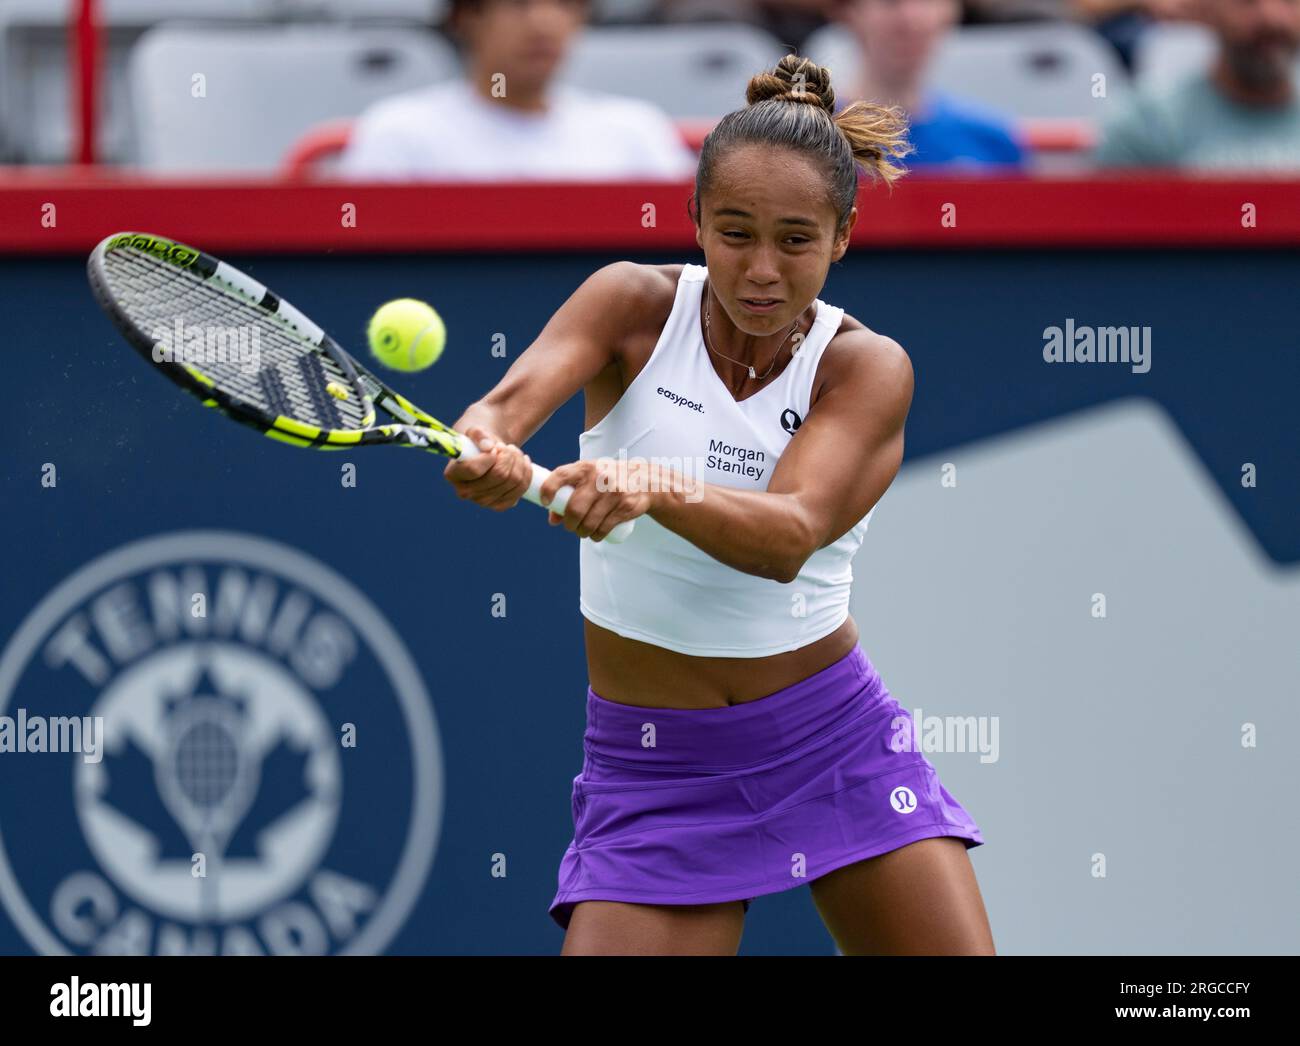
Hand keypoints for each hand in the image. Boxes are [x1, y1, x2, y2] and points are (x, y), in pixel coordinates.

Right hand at [442, 425, 532, 510]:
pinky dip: (526, 472)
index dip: (489, 456)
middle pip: (499, 476)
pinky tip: (522, 461)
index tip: (493, 447)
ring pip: (513, 481)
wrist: (487, 451)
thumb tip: (488, 446)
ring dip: (518, 461)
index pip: (474, 469)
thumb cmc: (478, 440)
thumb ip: (478, 434)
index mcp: (453, 474)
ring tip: (512, 451)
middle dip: (507, 456)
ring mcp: (482, 501)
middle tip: (506, 447)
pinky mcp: (499, 505)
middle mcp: (465, 492)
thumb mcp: (475, 431)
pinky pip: (521, 488)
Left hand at [538, 457, 654, 540]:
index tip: (545, 502)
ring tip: (584, 531)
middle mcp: (598, 477)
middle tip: (571, 526)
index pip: (560, 475)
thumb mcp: (588, 479)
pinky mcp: (624, 506)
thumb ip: (568, 493)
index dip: (549, 489)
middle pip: (574, 509)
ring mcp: (613, 492)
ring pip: (588, 523)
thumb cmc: (606, 480)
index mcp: (585, 467)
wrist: (643, 479)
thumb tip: (552, 519)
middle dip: (569, 524)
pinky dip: (596, 536)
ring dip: (582, 533)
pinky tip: (596, 534)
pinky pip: (603, 529)